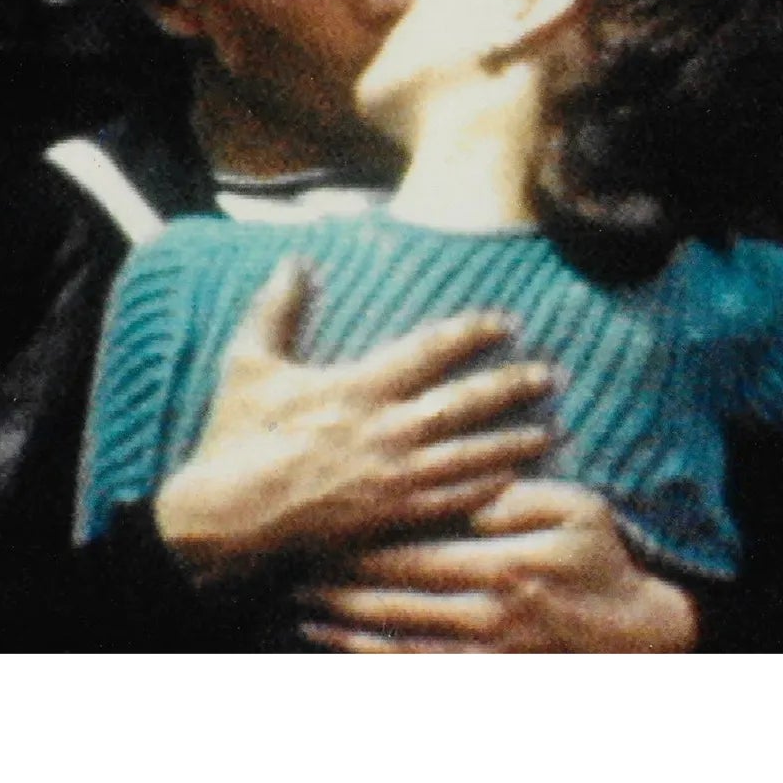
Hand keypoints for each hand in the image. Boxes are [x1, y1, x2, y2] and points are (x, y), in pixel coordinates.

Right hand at [153, 258, 554, 578]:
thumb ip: (278, 309)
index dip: (476, 332)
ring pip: (474, 454)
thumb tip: (295, 261)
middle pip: (469, 401)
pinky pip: (456, 501)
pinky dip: (491, 488)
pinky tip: (517, 482)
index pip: (434, 349)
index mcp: (359, 387)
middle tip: (553, 375)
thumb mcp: (249, 364)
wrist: (227, 522)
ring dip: (518, 440)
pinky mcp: (393, 520)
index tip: (507, 323)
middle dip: (515, 385)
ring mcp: (395, 479)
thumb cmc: (236, 441)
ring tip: (555, 430)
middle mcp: (388, 430)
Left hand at [296, 479, 697, 653]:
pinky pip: (415, 671)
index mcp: (505, 562)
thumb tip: (463, 482)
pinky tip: (337, 646)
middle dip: (340, 579)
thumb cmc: (600, 559)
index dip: (366, 537)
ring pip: (395, 639)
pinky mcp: (483, 677)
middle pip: (394, 595)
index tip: (324, 520)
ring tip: (301, 603)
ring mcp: (484, 654)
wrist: (635, 636)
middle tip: (294, 560)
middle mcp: (488, 614)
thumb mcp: (575, 510)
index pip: (417, 547)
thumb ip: (515, 496)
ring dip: (344, 623)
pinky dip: (371, 660)